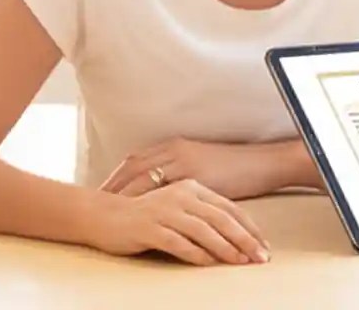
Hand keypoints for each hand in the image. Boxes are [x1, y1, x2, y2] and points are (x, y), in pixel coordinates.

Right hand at [88, 178, 269, 265]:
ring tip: (240, 262)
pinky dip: (196, 253)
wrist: (104, 215)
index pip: (228, 208)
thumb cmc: (145, 215)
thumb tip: (233, 237)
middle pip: (221, 219)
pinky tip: (209, 263)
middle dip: (244, 239)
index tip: (264, 245)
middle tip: (260, 257)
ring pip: (203, 230)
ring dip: (225, 248)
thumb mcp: (178, 207)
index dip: (248, 228)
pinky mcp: (149, 227)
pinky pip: (178, 242)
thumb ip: (202, 215)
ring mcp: (165, 210)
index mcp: (192, 187)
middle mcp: (181, 195)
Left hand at [100, 138, 316, 199]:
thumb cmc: (236, 166)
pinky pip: (165, 188)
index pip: (137, 159)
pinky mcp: (196, 174)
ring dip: (124, 192)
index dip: (117, 175)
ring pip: (144, 175)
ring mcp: (185, 160)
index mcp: (176, 145)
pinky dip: (148, 199)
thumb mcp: (203, 165)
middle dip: (113, 183)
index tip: (103, 190)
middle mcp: (176, 149)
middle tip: (95, 201)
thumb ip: (182, 172)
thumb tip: (163, 188)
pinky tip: (140, 212)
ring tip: (110, 210)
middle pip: (133, 165)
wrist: (262, 162)